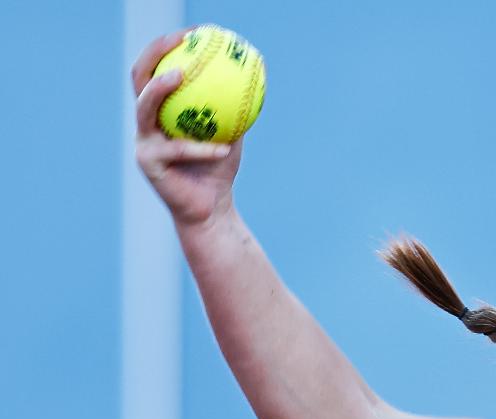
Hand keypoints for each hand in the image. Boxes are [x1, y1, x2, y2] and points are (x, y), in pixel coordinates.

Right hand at [132, 29, 241, 227]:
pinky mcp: (148, 163)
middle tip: (178, 41)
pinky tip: (224, 147)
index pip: (157, 70)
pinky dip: (203, 149)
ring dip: (160, 89)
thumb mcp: (232, 133)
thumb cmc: (219, 169)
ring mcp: (143, 141)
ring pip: (144, 108)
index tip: (192, 32)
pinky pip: (178, 150)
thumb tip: (256, 75)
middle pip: (139, 78)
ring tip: (181, 75)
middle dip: (154, 54)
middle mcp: (146, 122)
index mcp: (162, 112)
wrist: (211, 209)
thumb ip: (235, 107)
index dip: (168, 47)